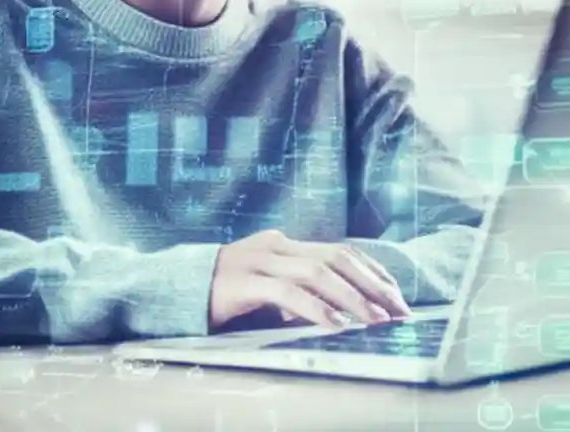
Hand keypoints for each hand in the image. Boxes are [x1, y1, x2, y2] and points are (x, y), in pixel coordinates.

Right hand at [208, 229, 413, 331]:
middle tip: (398, 309)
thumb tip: (342, 311)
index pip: (341, 251)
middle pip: (337, 257)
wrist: (172, 289)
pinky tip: (335, 324)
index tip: (396, 296)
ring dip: (352, 297)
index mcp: (285, 245)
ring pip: (318, 272)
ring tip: (374, 319)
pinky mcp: (243, 283)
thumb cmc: (224, 294)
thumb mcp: (267, 288)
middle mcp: (277, 246)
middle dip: (373, 284)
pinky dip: (316, 309)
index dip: (373, 272)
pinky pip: (288, 293)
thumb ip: (298, 292)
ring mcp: (259, 261)